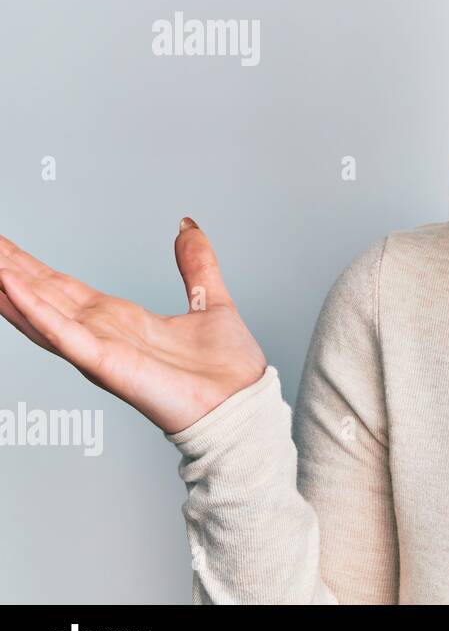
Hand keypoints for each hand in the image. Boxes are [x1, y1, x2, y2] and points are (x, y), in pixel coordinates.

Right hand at [0, 218, 266, 433]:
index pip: (59, 287)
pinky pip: (63, 334)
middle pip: (40, 295)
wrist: (242, 403)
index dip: (27, 266)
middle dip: (7, 270)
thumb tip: (188, 227)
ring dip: (9, 287)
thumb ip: (196, 263)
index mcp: (118, 320)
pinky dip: (35, 311)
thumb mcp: (210, 300)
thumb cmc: (227, 369)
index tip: (0, 245)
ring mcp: (98, 350)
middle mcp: (100, 334)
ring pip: (39, 312)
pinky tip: (9, 287)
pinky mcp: (106, 364)